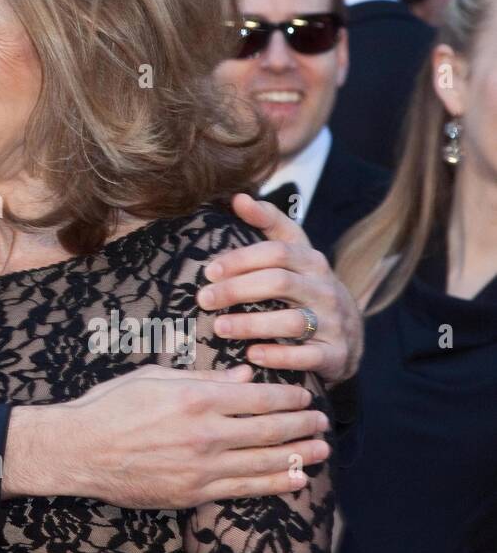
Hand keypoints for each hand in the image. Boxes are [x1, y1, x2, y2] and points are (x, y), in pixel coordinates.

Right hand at [2, 365, 329, 507]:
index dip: (288, 397)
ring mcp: (202, 466)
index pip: (257, 397)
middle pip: (269, 429)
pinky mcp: (194, 491)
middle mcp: (204, 433)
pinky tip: (296, 479)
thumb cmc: (111, 405)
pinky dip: (275, 484)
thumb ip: (204, 377)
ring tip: (320, 449)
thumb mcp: (154, 376)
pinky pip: (245, 489)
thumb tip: (245, 376)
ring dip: (298, 455)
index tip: (304, 395)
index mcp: (194, 397)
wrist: (80, 449)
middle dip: (302, 424)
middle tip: (322, 420)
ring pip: (264, 461)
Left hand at [195, 193, 361, 384]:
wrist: (348, 335)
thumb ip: (269, 224)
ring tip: (219, 327)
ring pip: (292, 320)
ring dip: (251, 324)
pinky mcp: (336, 354)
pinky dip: (279, 356)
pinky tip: (252, 355)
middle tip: (203, 299)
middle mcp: (325, 288)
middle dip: (237, 290)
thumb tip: (239, 197)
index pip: (276, 251)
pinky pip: (307, 356)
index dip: (241, 259)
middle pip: (279, 282)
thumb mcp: (294, 254)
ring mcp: (334, 321)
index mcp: (311, 260)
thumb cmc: (306, 288)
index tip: (209, 271)